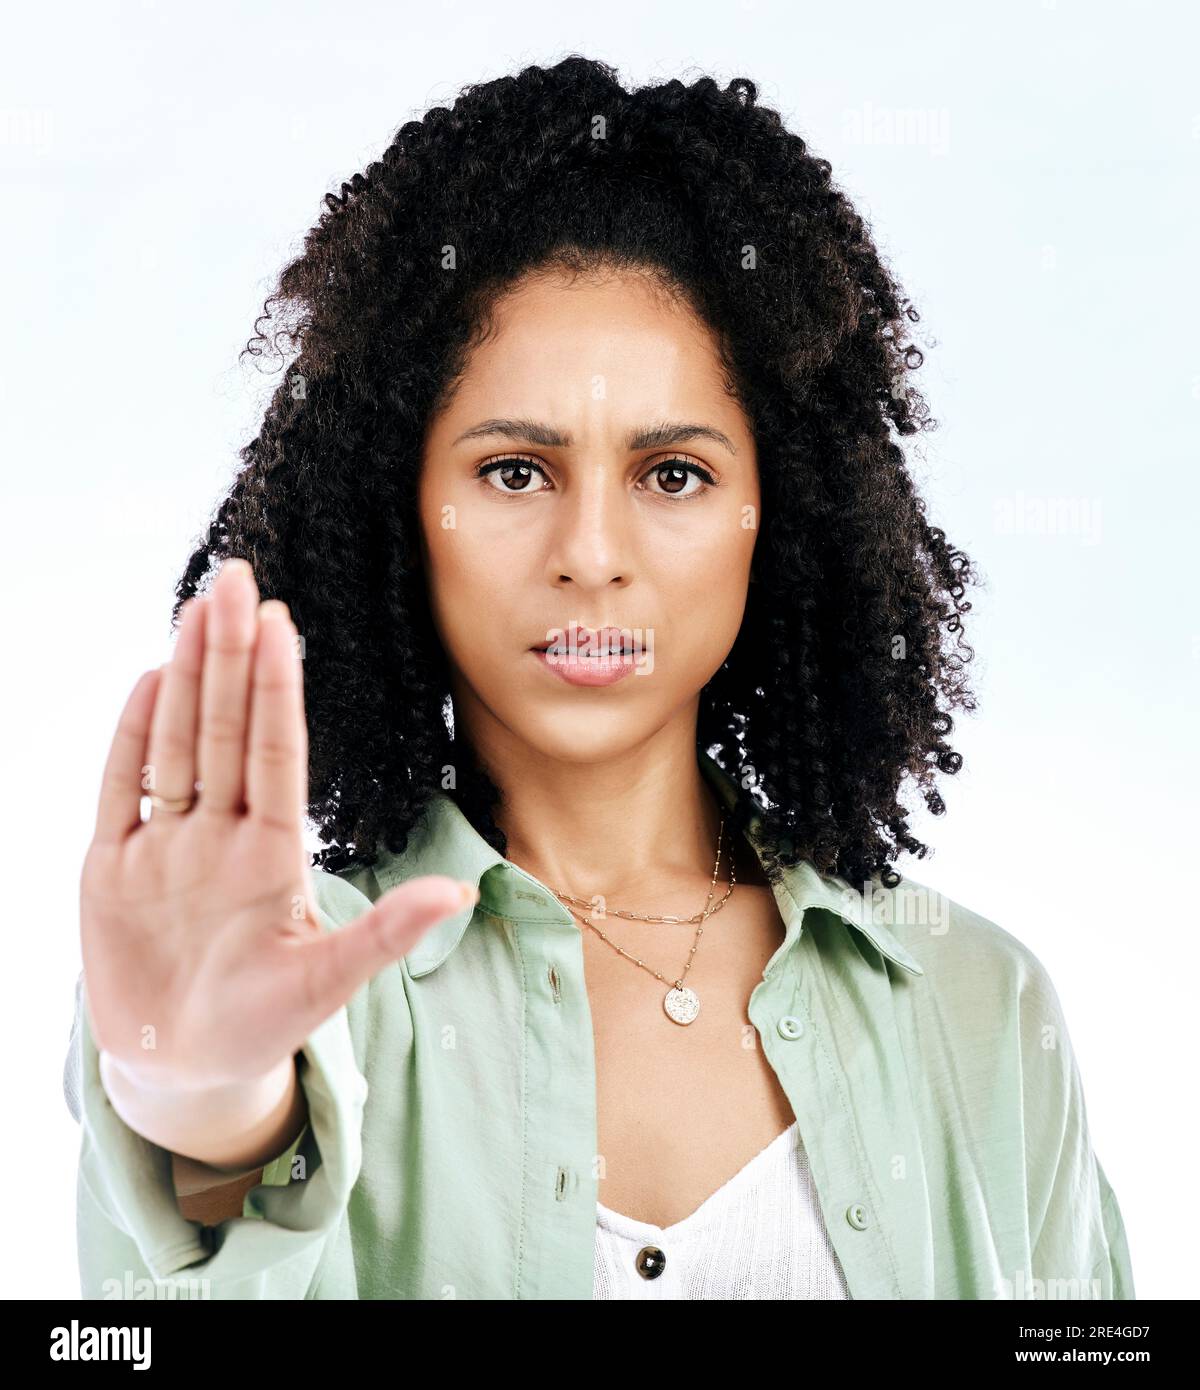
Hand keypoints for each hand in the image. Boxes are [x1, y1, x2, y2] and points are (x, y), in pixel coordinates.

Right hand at [80, 557, 474, 1098]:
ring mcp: (166, 846)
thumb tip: (462, 892)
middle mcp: (220, 835)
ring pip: (176, 744)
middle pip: (224, 730)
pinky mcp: (113, 868)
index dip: (276, 691)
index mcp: (273, 855)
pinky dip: (131, 739)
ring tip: (197, 610)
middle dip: (228, 655)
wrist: (183, 1067)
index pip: (275, 754)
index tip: (282, 626)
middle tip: (237, 579)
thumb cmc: (263, 1025)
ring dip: (184, 678)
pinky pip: (122, 790)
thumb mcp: (328, 982)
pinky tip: (148, 681)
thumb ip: (385, 935)